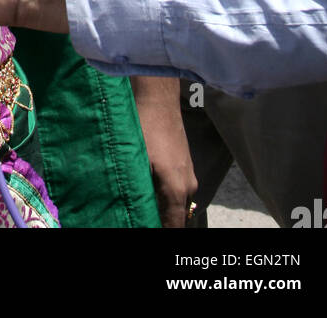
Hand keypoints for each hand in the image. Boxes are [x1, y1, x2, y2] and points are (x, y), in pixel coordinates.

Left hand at [131, 77, 197, 228]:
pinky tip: (147, 186)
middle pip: (177, 216)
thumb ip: (141, 190)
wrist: (158, 96)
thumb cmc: (145, 126)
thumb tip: (138, 209)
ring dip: (163, 206)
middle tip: (140, 217)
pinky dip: (165, 194)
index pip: (174, 225)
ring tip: (141, 203)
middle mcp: (188, 184)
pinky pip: (177, 188)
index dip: (161, 230)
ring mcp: (188, 173)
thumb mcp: (138, 160)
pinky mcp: (183, 163)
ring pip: (177, 202)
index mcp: (177, 188)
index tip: (146, 226)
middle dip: (161, 219)